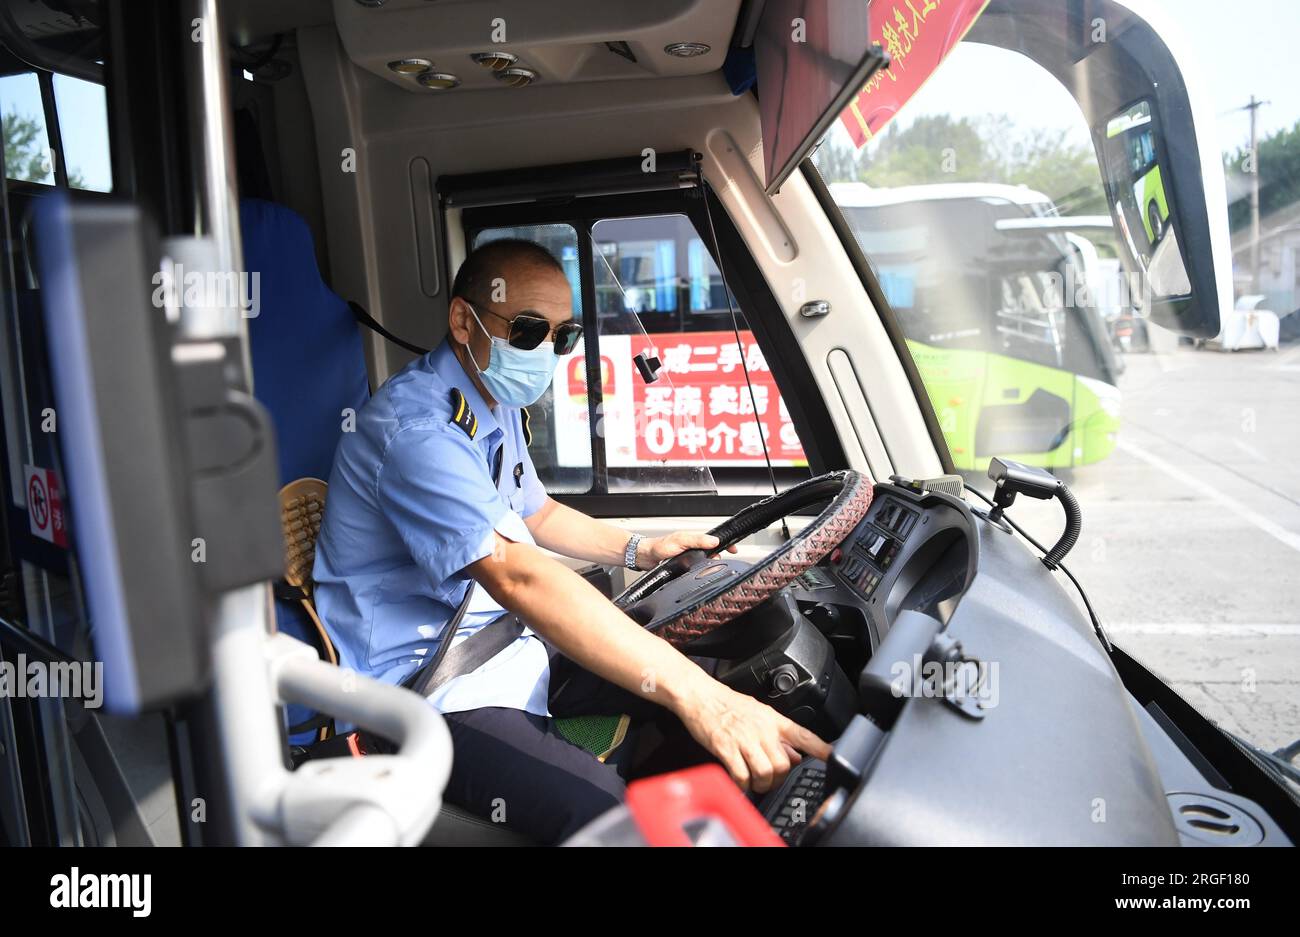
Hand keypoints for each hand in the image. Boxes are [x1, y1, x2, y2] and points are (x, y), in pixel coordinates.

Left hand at [640, 530, 737, 567]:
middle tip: (720, 562)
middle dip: (719, 557)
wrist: (645, 557)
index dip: (725, 544)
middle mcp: (693, 547)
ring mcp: (689, 557)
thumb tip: (714, 541)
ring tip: (710, 568)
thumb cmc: (659, 547)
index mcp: (694, 539)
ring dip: (709, 565)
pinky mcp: (684, 566)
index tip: (734, 549)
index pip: (714, 540)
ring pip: (705, 561)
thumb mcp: (680, 540)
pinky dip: (701, 572)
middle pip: (712, 551)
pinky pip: (697, 569)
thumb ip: (697, 540)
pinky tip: (700, 574)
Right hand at [670, 677, 831, 793]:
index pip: (804, 736)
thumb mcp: (759, 714)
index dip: (821, 749)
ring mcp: (743, 738)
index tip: (834, 759)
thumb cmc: (728, 704)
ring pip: (765, 772)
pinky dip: (743, 784)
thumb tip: (796, 755)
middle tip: (770, 781)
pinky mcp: (725, 747)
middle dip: (778, 779)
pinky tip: (740, 782)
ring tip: (755, 783)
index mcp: (773, 720)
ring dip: (761, 785)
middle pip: (783, 764)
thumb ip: (778, 735)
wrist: (700, 695)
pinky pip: (741, 775)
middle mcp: (762, 729)